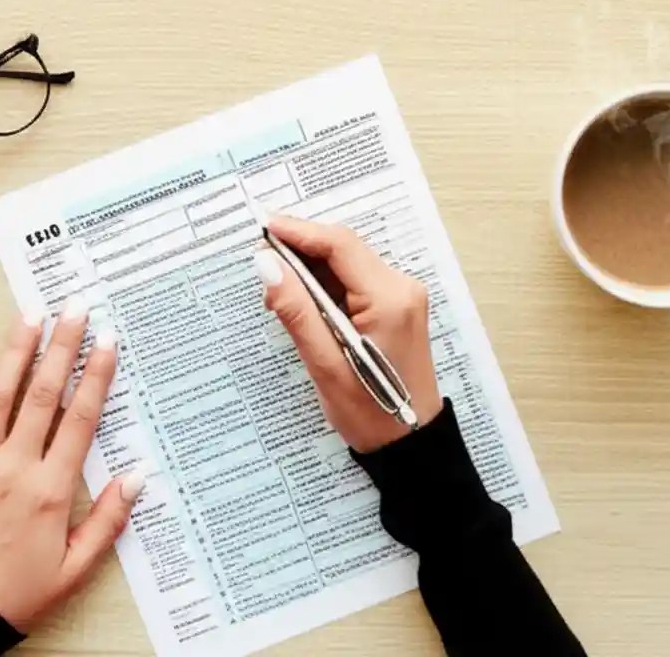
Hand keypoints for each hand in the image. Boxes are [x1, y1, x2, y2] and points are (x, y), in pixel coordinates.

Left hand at [0, 301, 145, 632]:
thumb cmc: (12, 594)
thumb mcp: (73, 568)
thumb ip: (107, 521)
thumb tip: (137, 478)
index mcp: (51, 490)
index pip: (80, 419)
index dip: (96, 375)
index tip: (107, 342)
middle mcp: (15, 467)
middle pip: (44, 394)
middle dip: (62, 346)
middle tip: (75, 308)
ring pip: (0, 393)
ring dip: (17, 349)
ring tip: (31, 313)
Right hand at [253, 215, 442, 452]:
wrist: (408, 444)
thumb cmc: (370, 413)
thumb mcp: (324, 364)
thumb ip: (296, 311)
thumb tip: (266, 265)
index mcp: (389, 299)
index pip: (339, 244)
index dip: (298, 231)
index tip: (263, 227)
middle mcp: (400, 288)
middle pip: (343, 248)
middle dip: (300, 250)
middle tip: (261, 263)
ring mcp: (401, 296)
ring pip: (346, 263)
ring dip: (309, 270)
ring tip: (276, 292)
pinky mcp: (395, 307)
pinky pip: (354, 281)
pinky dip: (324, 285)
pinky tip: (302, 303)